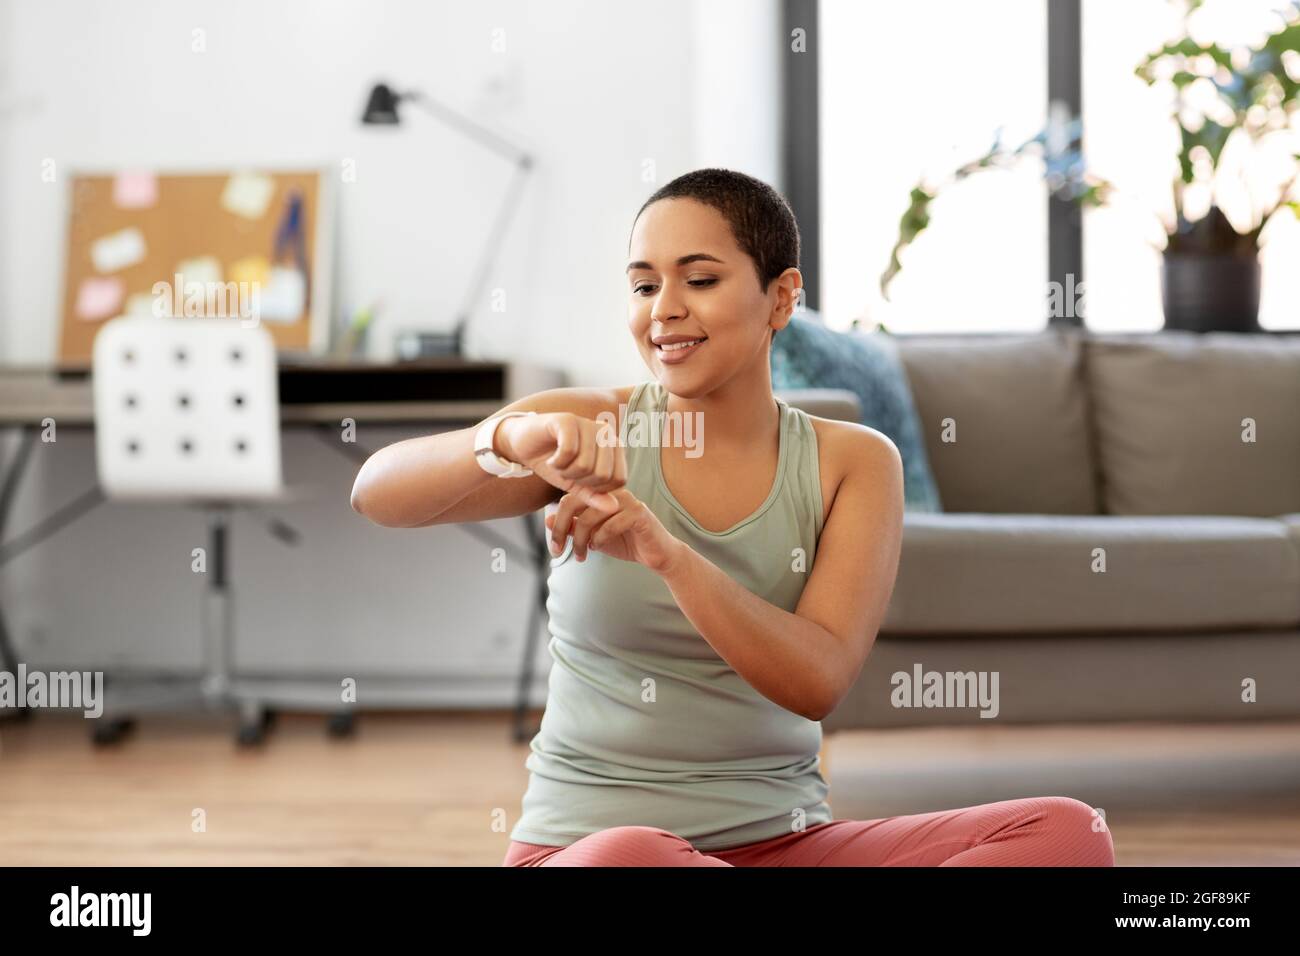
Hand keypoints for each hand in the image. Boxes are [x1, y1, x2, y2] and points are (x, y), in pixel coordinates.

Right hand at [498, 412, 625, 509]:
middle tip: (566, 472)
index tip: (580, 481)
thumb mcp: (575, 485)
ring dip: (566, 472)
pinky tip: (551, 459)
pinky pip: (569, 451)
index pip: (619, 479)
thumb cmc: (555, 464)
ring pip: (585, 464)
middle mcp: (605, 433)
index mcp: (614, 447)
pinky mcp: (568, 420)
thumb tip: (613, 508)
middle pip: (603, 474)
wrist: (525, 446)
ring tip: (558, 465)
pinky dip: (556, 463)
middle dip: (579, 481)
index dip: (597, 489)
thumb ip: (594, 496)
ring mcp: (587, 423)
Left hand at [544, 486, 685, 573]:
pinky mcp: (639, 513)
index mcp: (600, 494)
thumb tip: (547, 520)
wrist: (656, 555)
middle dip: (562, 529)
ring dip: (581, 539)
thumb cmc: (625, 542)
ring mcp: (627, 500)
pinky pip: (611, 524)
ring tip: (583, 554)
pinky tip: (598, 547)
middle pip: (575, 502)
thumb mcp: (592, 537)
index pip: (568, 498)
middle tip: (559, 551)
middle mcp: (611, 492)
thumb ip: (572, 527)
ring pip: (590, 516)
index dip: (556, 522)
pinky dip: (600, 539)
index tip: (553, 546)